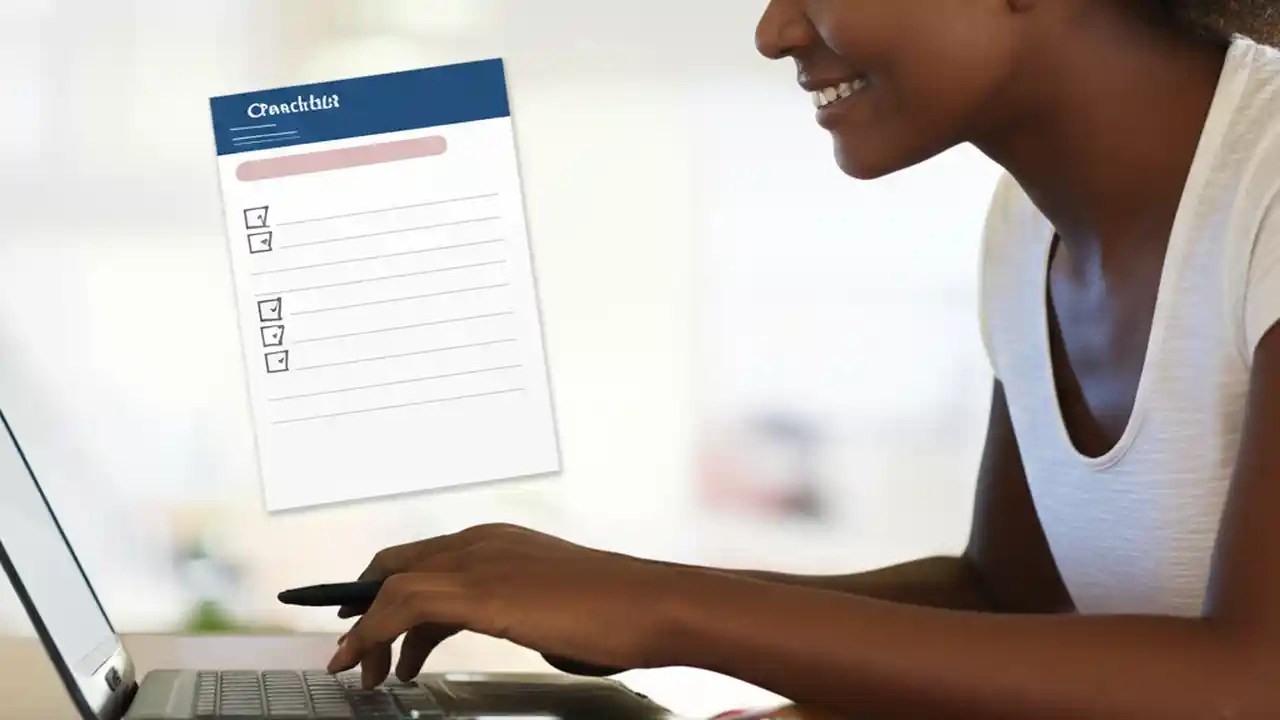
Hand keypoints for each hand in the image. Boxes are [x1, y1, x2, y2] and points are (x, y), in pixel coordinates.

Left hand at [328, 524, 677, 687]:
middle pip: (398, 565)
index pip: (427, 559)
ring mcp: (479, 561)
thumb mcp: (553, 608)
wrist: (650, 605)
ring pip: (394, 584)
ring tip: (363, 673)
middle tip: (355, 650)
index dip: (389, 588)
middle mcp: (482, 542)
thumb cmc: (618, 612)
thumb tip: (520, 627)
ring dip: (369, 631)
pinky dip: (374, 631)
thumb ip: (523, 610)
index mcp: (500, 541)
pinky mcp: (479, 589)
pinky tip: (368, 660)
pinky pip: (403, 603)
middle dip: (367, 608)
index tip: (373, 623)